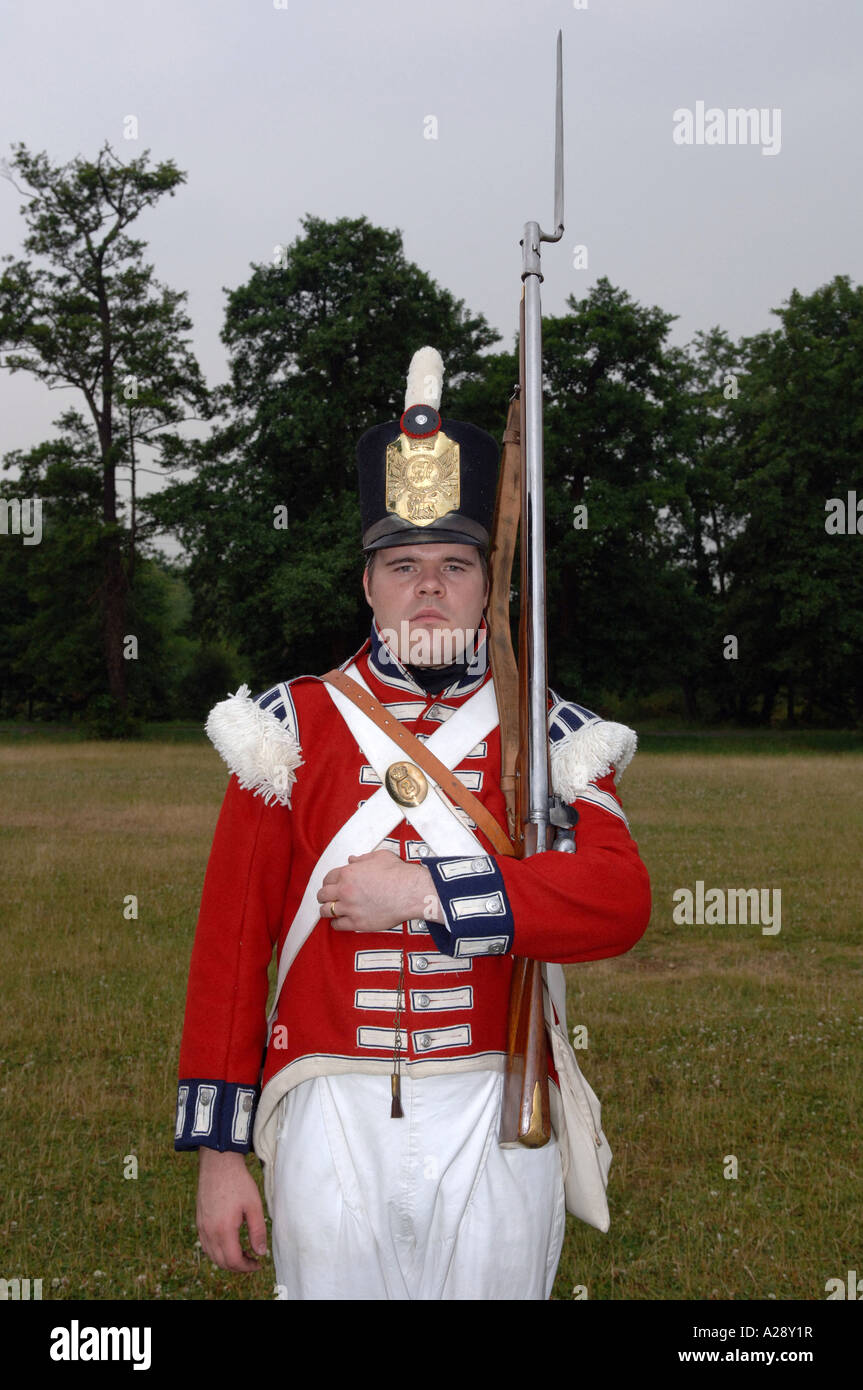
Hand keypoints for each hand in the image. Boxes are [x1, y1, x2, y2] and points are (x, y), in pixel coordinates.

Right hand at [196, 1148, 267, 1272]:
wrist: (218, 1164)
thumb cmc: (238, 1182)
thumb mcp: (254, 1205)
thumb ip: (258, 1231)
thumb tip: (261, 1252)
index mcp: (224, 1229)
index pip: (234, 1261)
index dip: (247, 1267)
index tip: (258, 1263)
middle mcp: (209, 1232)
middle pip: (222, 1262)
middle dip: (238, 1266)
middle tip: (252, 1260)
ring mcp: (202, 1227)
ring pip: (212, 1256)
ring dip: (227, 1260)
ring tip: (243, 1253)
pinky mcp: (199, 1221)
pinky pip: (206, 1245)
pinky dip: (217, 1251)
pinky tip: (229, 1243)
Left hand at [316, 850, 441, 931]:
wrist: (410, 892)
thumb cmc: (398, 873)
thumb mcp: (379, 857)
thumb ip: (362, 859)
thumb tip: (352, 860)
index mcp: (348, 873)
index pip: (328, 878)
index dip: (329, 882)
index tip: (331, 885)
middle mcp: (345, 890)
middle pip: (323, 895)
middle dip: (324, 896)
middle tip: (329, 898)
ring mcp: (350, 908)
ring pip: (326, 911)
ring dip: (327, 910)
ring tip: (331, 910)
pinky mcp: (357, 922)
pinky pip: (337, 925)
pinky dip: (336, 923)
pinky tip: (340, 921)